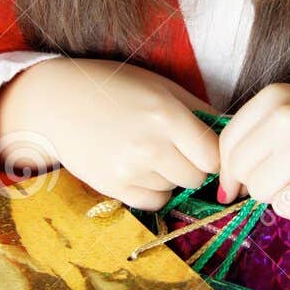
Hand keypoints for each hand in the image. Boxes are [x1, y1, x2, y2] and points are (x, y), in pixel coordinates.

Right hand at [0, 57, 220, 211]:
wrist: (57, 101)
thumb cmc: (114, 86)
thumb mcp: (160, 86)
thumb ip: (198, 110)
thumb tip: (232, 135)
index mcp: (166, 115)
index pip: (214, 155)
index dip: (214, 153)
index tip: (205, 147)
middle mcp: (149, 146)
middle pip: (198, 177)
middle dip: (194, 166)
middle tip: (177, 148)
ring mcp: (129, 170)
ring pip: (175, 190)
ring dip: (171, 177)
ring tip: (150, 153)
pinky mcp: (112, 187)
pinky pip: (153, 203)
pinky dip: (154, 191)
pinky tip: (140, 169)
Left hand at [216, 83, 289, 218]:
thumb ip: (258, 137)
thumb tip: (223, 183)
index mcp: (276, 95)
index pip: (227, 142)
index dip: (228, 170)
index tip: (235, 185)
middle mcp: (286, 116)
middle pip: (240, 169)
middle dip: (257, 183)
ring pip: (259, 192)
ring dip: (280, 194)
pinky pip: (284, 208)